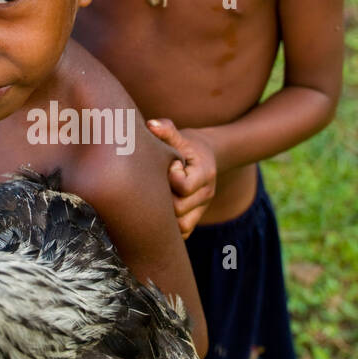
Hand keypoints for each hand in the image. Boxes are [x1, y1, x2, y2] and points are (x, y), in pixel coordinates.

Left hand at [147, 119, 217, 237]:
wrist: (203, 158)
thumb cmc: (185, 146)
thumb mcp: (178, 137)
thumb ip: (166, 130)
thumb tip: (151, 125)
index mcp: (204, 173)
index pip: (184, 186)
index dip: (170, 178)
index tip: (166, 167)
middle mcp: (206, 194)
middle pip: (180, 209)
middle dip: (162, 199)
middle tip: (152, 187)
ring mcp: (201, 209)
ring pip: (181, 226)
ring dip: (163, 217)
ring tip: (151, 202)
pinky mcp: (195, 219)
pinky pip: (182, 233)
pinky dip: (168, 230)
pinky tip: (154, 216)